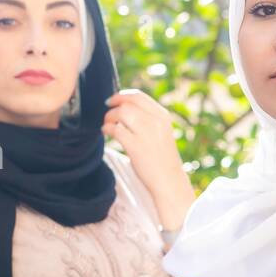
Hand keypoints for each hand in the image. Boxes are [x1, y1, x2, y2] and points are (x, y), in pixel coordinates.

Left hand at [102, 89, 194, 232]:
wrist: (169, 180)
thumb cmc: (162, 157)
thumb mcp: (160, 132)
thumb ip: (147, 118)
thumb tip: (123, 106)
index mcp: (162, 116)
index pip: (138, 96)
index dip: (122, 95)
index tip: (113, 100)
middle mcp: (156, 122)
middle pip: (128, 103)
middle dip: (113, 105)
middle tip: (107, 113)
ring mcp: (147, 134)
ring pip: (121, 113)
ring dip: (109, 117)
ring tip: (107, 124)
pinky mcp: (136, 147)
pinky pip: (116, 130)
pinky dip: (107, 129)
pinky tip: (107, 132)